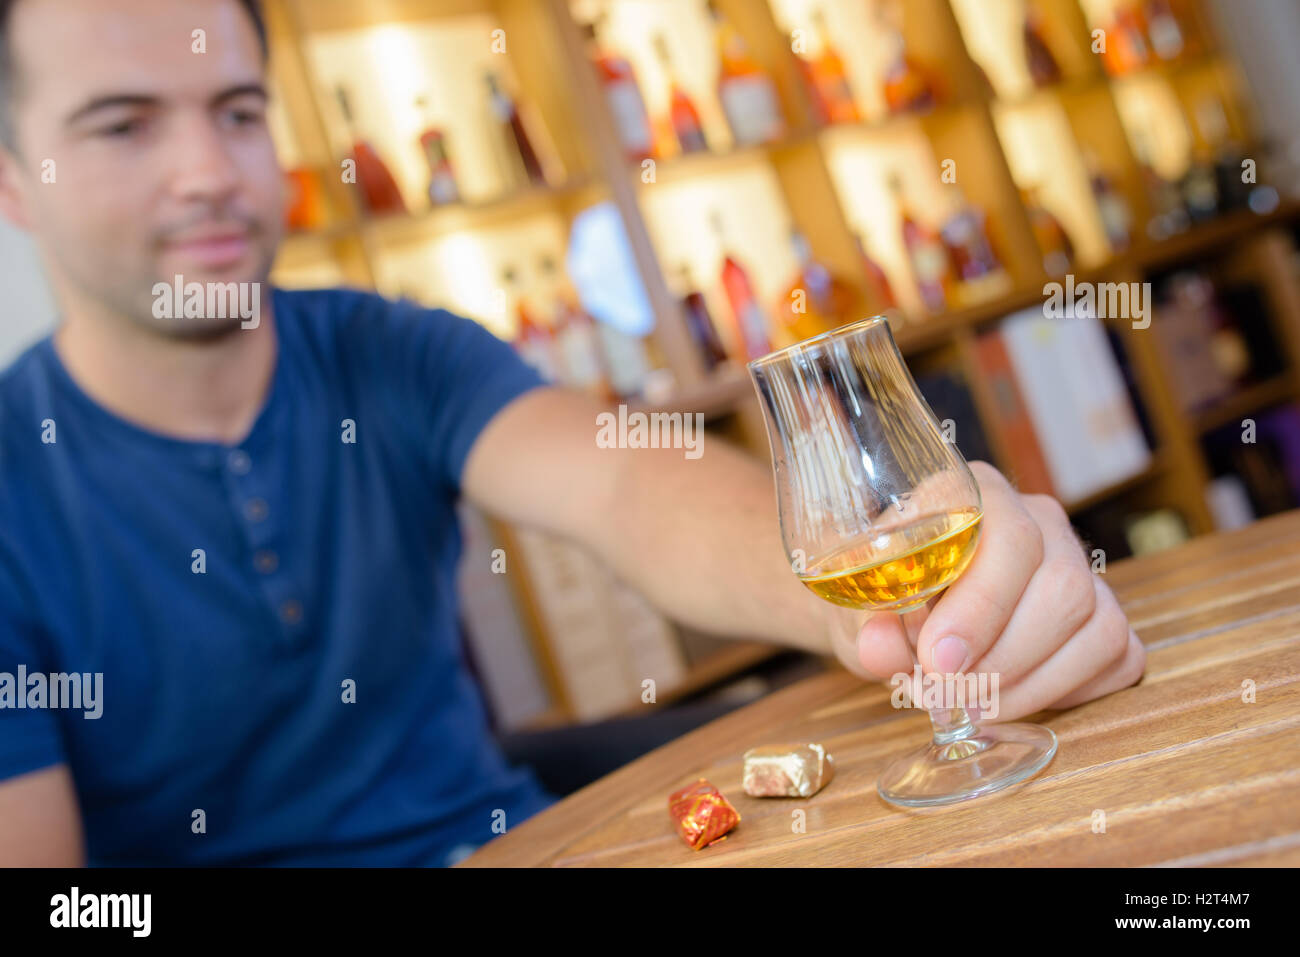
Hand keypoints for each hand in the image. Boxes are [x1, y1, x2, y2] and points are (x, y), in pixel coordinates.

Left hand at [828, 461, 1145, 720]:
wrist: (896, 611)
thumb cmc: (880, 600)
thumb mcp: (859, 611)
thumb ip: (868, 626)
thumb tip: (882, 649)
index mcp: (976, 494)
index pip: (1011, 538)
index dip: (981, 608)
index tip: (938, 662)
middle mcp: (1039, 519)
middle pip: (1061, 588)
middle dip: (1002, 660)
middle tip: (947, 697)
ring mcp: (1080, 566)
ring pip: (1096, 627)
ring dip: (1027, 685)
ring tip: (968, 705)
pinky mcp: (1104, 615)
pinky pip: (1117, 657)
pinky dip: (1064, 692)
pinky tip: (1009, 699)